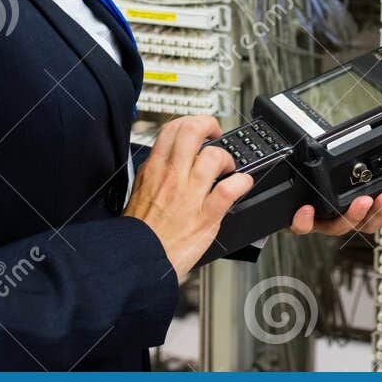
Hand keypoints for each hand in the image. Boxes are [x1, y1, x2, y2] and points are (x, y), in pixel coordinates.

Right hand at [123, 115, 251, 282]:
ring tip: (228, 167)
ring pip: (214, 156)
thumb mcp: (139, 192)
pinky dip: (242, 182)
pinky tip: (243, 184)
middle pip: (192, 131)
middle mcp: (172, 177)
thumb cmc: (140, 232)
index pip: (172, 129)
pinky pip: (229, 189)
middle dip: (209, 125)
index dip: (190, 122)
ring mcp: (190, 195)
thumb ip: (154, 174)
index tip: (199, 128)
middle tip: (216, 135)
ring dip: (227, 158)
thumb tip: (164, 161)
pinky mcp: (206, 216)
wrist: (140, 260)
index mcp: (154, 170)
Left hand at [287, 180, 381, 237]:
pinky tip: (307, 210)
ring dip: (350, 216)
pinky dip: (304, 221)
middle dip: (375, 212)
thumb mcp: (354, 189)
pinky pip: (301, 227)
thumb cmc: (323, 198)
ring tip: (359, 202)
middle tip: (381, 197)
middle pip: (361, 225)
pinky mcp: (298, 222)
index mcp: (352, 213)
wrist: (288, 206)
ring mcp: (319, 222)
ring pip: (336, 227)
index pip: (376, 217)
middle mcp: (338, 220)